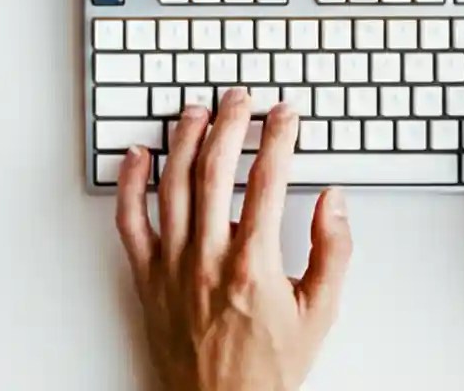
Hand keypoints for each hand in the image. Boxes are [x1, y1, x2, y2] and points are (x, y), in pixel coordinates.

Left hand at [115, 90, 352, 390]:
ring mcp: (172, 266)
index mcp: (254, 264)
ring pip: (173, 185)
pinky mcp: (146, 278)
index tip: (285, 115)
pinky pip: (130, 221)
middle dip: (230, 124)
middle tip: (241, 99)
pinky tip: (139, 156)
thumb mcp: (320, 313)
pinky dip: (130, 184)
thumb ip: (332, 251)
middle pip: (216, 170)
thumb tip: (333, 201)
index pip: (268, 180)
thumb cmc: (267, 369)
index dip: (279, 138)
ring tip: (197, 111)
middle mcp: (208, 258)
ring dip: (185, 140)